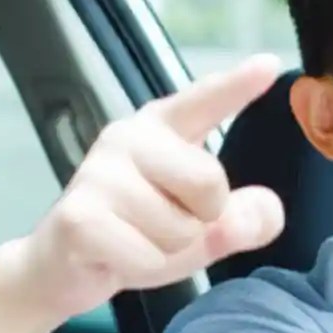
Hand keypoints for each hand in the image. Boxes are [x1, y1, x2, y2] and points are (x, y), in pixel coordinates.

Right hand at [8, 54, 285, 317]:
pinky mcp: (80, 216)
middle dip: (202, 221)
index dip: (237, 84)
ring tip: (134, 241)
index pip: (204, 101)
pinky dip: (143, 268)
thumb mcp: (200, 229)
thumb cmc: (135, 235)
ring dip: (167, 251)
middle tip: (163, 227)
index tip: (270, 64)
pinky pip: (149, 256)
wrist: (62, 267)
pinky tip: (114, 258)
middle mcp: (128, 138)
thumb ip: (243, 220)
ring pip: (179, 229)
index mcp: (161, 129)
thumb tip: (263, 211)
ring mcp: (99, 173)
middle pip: (210, 181)